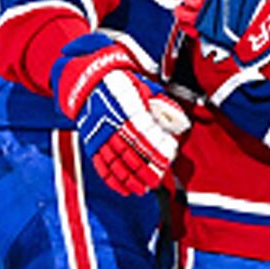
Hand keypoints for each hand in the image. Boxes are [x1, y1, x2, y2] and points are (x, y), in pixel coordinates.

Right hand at [52, 35, 189, 196]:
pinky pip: (100, 164)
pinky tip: (122, 188)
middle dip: (143, 170)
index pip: (143, 135)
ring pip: (114, 161)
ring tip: (141, 189)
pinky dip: (110, 178)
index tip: (167, 160)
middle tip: (155, 181)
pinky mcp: (91, 141)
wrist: (89, 79)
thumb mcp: (146, 87)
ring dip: (128, 178)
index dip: (155, 150)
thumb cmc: (122, 83)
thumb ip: (163, 104)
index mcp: (126, 108)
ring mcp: (99, 134)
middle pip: (129, 152)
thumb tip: (181, 122)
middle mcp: (111, 123)